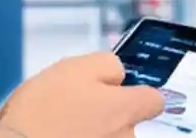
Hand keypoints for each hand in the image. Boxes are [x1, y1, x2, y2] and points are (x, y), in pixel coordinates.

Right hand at [0, 52, 163, 137]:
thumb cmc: (40, 113)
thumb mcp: (74, 68)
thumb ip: (107, 64)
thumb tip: (118, 73)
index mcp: (125, 110)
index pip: (154, 100)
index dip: (138, 91)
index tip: (123, 90)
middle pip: (127, 121)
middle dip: (107, 113)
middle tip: (75, 106)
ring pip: (107, 136)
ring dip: (90, 131)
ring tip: (59, 126)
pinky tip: (57, 137)